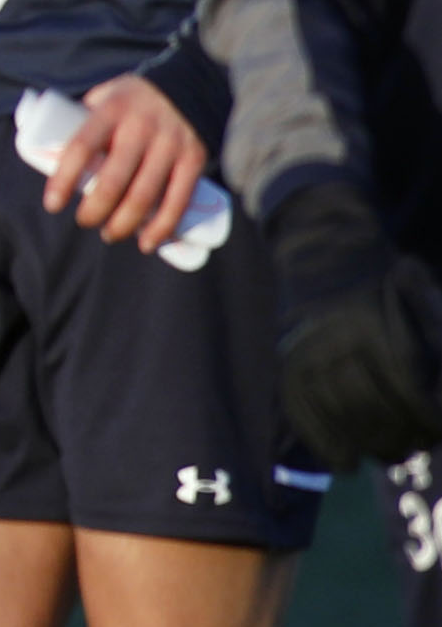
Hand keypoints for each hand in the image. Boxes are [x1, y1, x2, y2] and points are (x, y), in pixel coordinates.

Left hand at [42, 74, 205, 248]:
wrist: (190, 83)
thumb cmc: (131, 99)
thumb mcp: (104, 97)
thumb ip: (82, 119)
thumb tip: (45, 148)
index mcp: (111, 109)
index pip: (81, 147)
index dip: (63, 179)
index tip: (52, 204)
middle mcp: (141, 126)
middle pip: (113, 180)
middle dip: (94, 210)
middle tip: (84, 221)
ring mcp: (171, 144)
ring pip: (144, 195)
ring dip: (124, 224)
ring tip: (109, 234)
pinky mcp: (195, 159)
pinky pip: (179, 200)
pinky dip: (162, 227)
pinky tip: (147, 243)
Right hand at [267, 182, 441, 468]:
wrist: (319, 247)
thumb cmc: (381, 275)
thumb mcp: (419, 294)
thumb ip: (434, 336)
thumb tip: (441, 394)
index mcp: (372, 321)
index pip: (404, 385)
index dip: (425, 417)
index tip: (437, 432)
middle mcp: (334, 338)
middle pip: (372, 406)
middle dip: (400, 436)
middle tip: (416, 446)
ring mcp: (304, 349)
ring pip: (337, 414)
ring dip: (366, 444)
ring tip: (387, 455)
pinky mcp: (285, 359)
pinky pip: (301, 411)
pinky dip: (322, 442)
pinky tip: (343, 463)